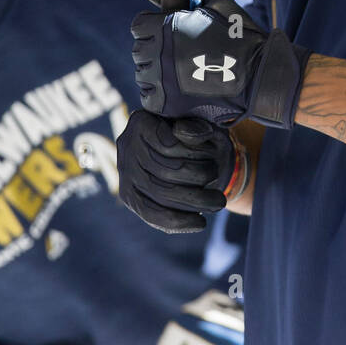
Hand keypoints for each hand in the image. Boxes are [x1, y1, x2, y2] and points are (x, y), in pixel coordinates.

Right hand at [116, 110, 237, 232]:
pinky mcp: (130, 197)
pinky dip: (178, 222)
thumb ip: (196, 127)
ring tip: (218, 202)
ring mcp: (125, 173)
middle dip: (198, 179)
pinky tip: (199, 223)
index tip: (214, 153)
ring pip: (159, 194)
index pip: (168, 144)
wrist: (189, 154)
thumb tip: (188, 133)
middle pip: (163, 170)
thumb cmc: (198, 137)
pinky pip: (150, 214)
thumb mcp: (204, 125)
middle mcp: (127, 147)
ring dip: (194, 201)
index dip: (194, 152)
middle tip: (220, 180)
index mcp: (141, 122)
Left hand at [131, 0, 310, 129]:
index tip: (170, 32)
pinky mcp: (169, 105)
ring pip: (143, 76)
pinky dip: (159, 94)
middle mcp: (159, 54)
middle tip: (179, 53)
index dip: (154, 27)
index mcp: (166, 27)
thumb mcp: (213, 2)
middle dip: (155, 49)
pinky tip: (177, 89)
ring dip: (157, 72)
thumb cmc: (240, 34)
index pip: (139, 26)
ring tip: (181, 72)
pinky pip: (149, 99)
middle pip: (139, 51)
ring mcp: (162, 82)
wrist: (260, 74)